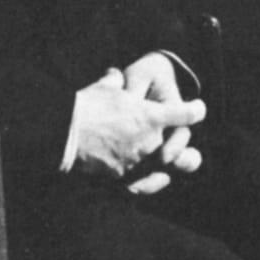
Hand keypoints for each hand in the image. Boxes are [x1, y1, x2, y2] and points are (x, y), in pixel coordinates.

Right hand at [71, 66, 205, 187]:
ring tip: (162, 166)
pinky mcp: (122, 181)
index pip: (187, 115)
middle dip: (178, 142)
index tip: (197, 109)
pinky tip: (146, 181)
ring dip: (163, 164)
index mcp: (151, 117)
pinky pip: (142, 185)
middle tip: (179, 142)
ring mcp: (138, 163)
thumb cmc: (84, 107)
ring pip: (161, 168)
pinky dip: (145, 183)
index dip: (195, 111)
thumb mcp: (103, 88)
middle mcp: (150, 142)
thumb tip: (114, 74)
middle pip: (177, 146)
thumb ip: (114, 81)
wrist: (62, 136)